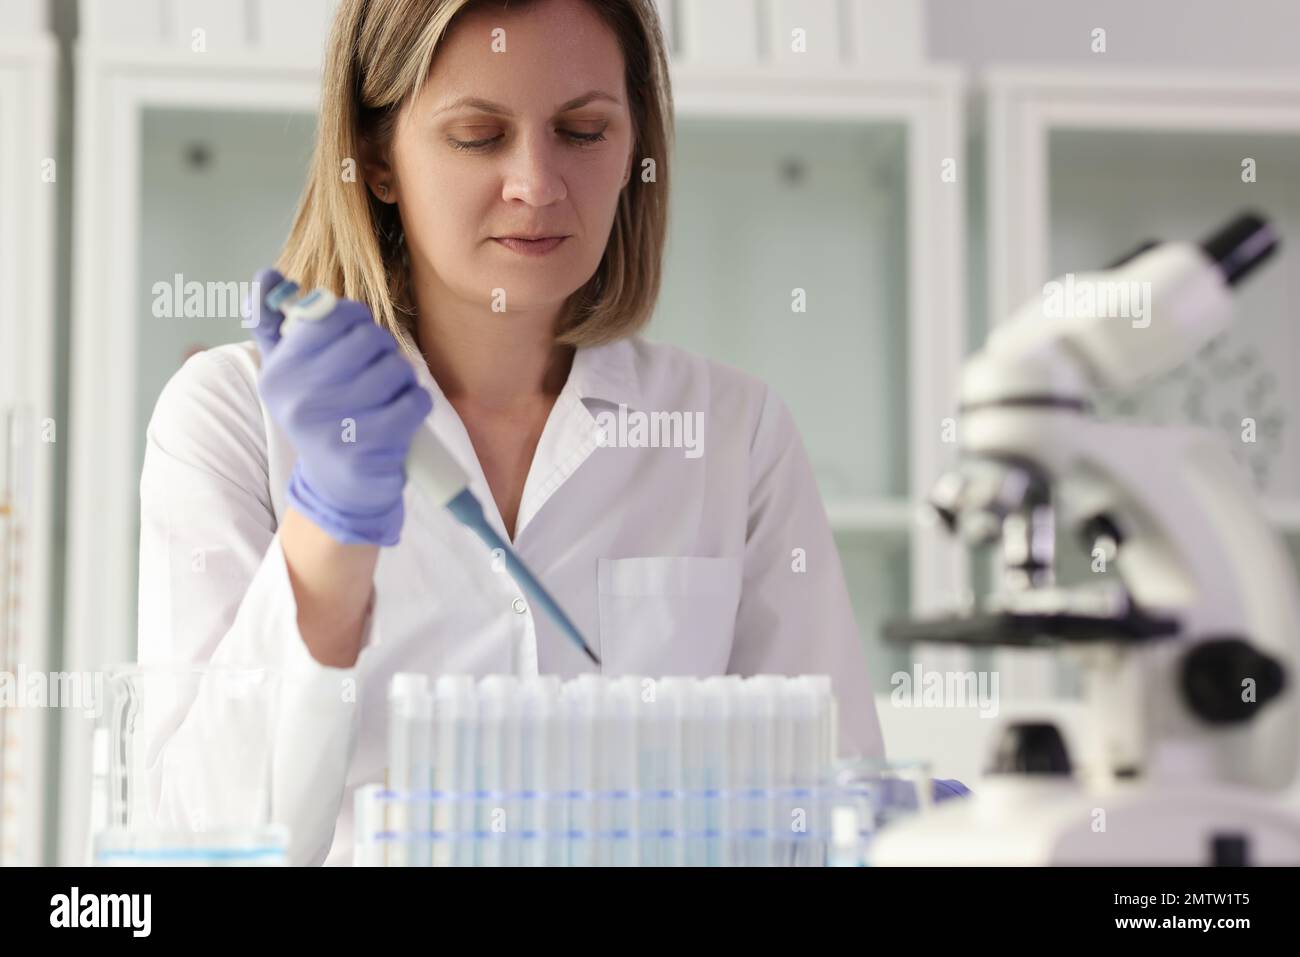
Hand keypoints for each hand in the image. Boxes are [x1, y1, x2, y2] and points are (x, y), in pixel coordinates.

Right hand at [250, 268, 432, 545]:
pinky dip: (416, 404)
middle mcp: (298, 398)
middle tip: (376, 371)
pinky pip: (413, 402)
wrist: (337, 487)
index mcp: (278, 372)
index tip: (357, 336)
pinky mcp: (367, 450)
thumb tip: (268, 275)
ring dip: (401, 379)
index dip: (356, 320)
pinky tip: (402, 416)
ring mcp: (332, 426)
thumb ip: (273, 322)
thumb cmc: (319, 416)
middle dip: (383, 351)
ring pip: (395, 369)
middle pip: (369, 339)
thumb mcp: (286, 373)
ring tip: (387, 396)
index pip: (331, 316)